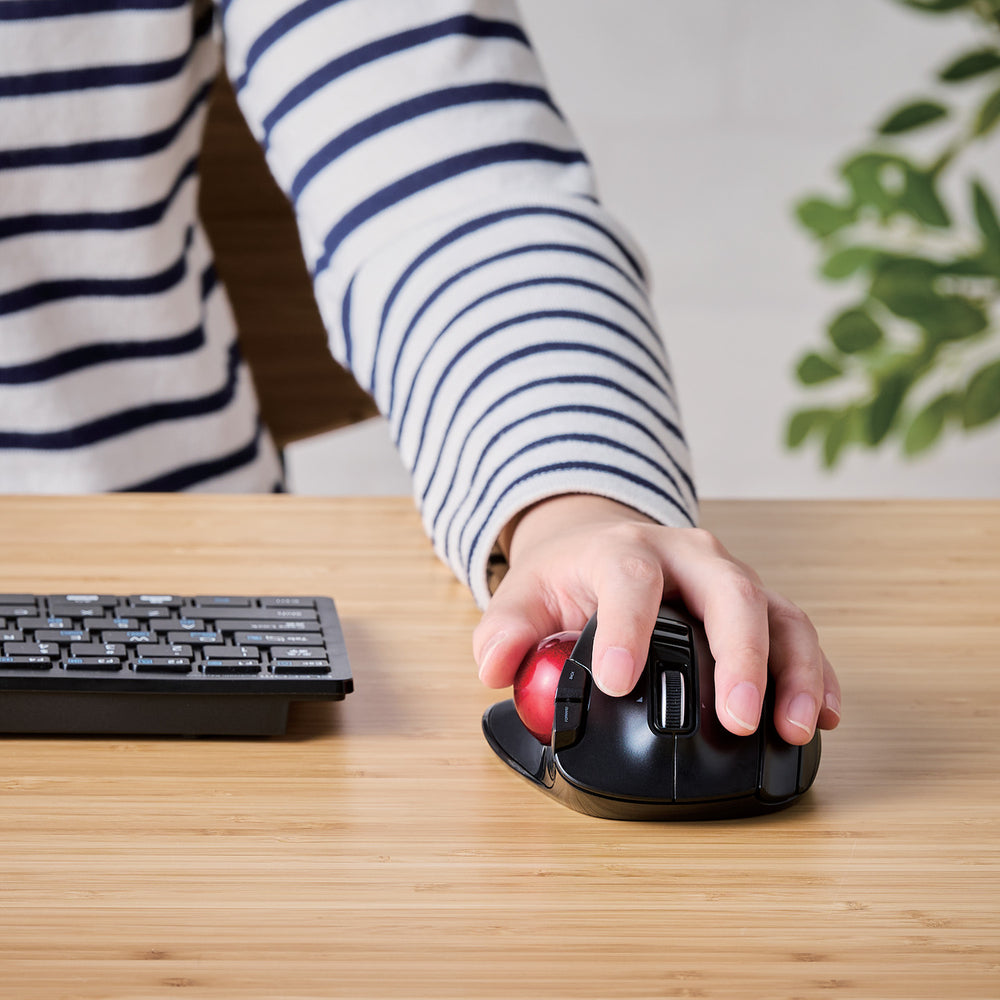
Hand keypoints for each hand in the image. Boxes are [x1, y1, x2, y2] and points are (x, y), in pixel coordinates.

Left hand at [473, 495, 840, 744]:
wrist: (601, 541)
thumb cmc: (569, 573)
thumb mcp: (525, 594)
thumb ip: (506, 630)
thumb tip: (496, 667)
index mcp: (623, 549)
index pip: (630, 577)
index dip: (627, 628)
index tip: (619, 681)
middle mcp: (687, 556)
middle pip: (728, 591)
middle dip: (739, 656)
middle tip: (736, 718)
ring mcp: (728, 577)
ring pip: (776, 611)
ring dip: (791, 670)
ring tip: (791, 727)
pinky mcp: (757, 603)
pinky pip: (797, 630)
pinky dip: (814, 671)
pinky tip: (820, 712)